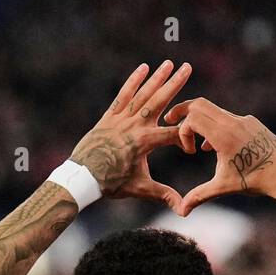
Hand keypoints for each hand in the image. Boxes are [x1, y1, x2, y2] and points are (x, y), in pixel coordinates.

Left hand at [70, 61, 191, 210]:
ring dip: (157, 78)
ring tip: (169, 63)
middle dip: (175, 84)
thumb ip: (164, 195)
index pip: (174, 133)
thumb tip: (183, 210)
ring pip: (142, 94)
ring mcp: (121, 119)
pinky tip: (143, 68)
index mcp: (145, 142)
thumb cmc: (112, 184)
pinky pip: (123, 95)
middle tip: (188, 67)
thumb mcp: (140, 189)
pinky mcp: (109, 116)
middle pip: (160, 101)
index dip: (186, 139)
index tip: (192, 149)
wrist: (83, 177)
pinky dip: (133, 81)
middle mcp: (134, 126)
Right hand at [163, 98, 275, 214]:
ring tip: (199, 146)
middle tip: (171, 120)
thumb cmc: (256, 181)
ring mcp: (244, 120)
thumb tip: (182, 211)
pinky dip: (217, 127)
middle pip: (199, 104)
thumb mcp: (224, 187)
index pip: (192, 118)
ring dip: (201, 123)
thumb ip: (200, 195)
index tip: (189, 152)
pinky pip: (228, 117)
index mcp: (223, 135)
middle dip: (183, 112)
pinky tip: (216, 147)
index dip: (183, 132)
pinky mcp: (253, 123)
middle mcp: (233, 122)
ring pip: (214, 110)